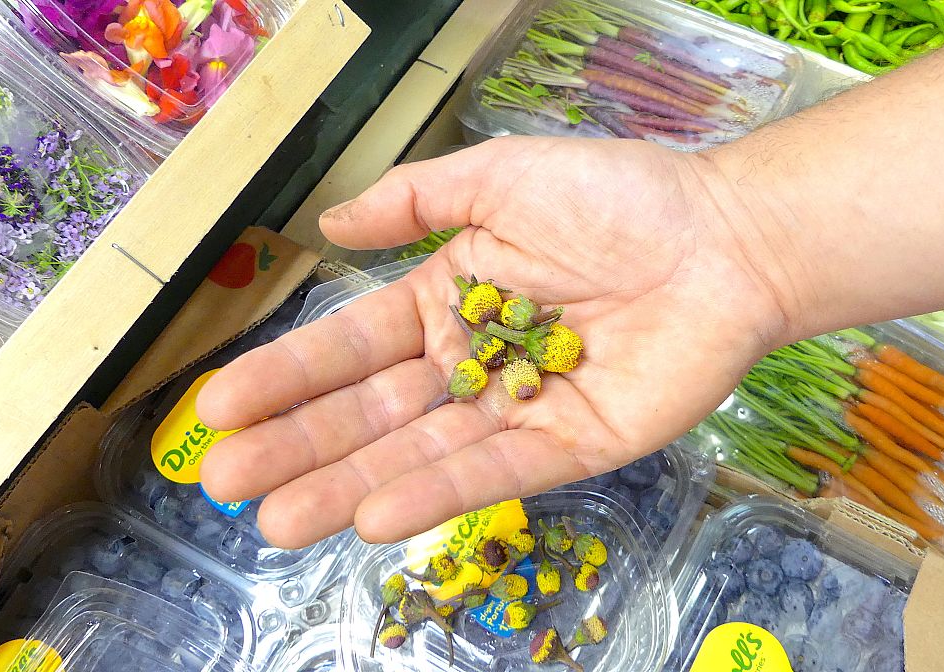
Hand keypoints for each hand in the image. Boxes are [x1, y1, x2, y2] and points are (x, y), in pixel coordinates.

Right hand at [196, 136, 802, 546]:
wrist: (725, 239)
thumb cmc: (618, 197)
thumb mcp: (500, 178)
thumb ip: (414, 202)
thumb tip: (328, 222)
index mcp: (451, 300)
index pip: (354, 346)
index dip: (287, 375)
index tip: (218, 407)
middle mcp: (475, 361)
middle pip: (374, 413)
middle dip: (299, 447)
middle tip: (225, 483)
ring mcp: (520, 410)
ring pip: (423, 454)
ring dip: (347, 487)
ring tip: (276, 521)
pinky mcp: (573, 447)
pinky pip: (497, 474)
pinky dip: (439, 495)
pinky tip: (376, 518)